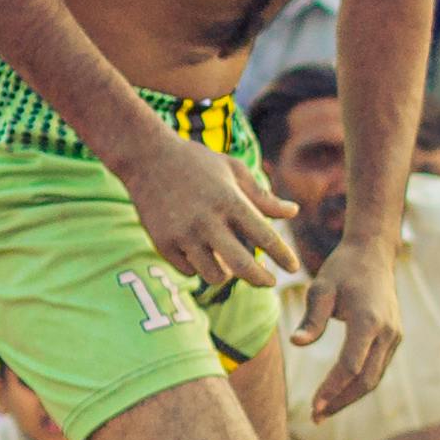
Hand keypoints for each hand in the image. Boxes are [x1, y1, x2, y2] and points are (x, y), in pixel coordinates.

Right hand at [107, 129, 299, 295]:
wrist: (145, 157)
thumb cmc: (196, 161)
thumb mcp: (233, 170)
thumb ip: (262, 196)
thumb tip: (293, 212)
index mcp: (229, 201)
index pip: (265, 237)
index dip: (283, 256)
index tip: (294, 268)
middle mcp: (207, 222)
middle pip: (243, 268)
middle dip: (261, 281)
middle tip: (270, 282)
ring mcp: (183, 235)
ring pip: (215, 277)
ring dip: (227, 274)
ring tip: (230, 264)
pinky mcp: (162, 244)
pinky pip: (189, 271)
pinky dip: (198, 267)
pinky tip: (200, 253)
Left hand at [290, 228, 407, 421]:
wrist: (373, 254)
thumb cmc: (342, 269)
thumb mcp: (321, 288)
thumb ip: (311, 318)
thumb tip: (297, 344)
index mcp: (369, 321)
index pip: (350, 366)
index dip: (332, 389)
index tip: (312, 406)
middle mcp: (387, 332)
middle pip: (366, 380)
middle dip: (340, 401)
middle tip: (315, 417)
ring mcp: (394, 336)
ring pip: (374, 378)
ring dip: (350, 397)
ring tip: (324, 410)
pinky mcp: (394, 337)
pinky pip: (378, 368)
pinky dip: (359, 383)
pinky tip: (339, 392)